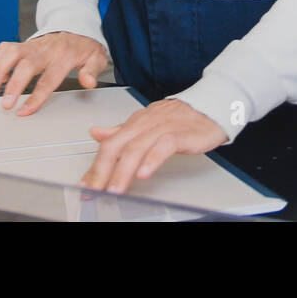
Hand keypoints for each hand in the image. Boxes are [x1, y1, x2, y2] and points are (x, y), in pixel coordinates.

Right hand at [0, 32, 108, 115]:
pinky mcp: (24, 44)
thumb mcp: (97, 58)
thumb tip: (89, 83)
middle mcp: (46, 50)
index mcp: (64, 57)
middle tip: (5, 103)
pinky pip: (7, 48)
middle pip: (27, 66)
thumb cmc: (84, 48)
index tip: (23, 111)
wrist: (76, 29)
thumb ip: (93, 71)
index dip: (35, 97)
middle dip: (14, 85)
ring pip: (11, 53)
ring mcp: (33, 45)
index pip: (48, 79)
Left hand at [80, 99, 227, 193]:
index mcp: (135, 122)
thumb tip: (96, 133)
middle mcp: (145, 124)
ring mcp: (162, 128)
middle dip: (103, 170)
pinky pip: (163, 146)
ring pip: (137, 148)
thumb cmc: (180, 118)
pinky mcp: (181, 134)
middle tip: (94, 190)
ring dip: (123, 171)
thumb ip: (121, 131)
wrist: (211, 107)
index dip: (96, 166)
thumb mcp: (146, 123)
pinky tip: (144, 173)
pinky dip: (152, 160)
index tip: (85, 185)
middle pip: (118, 146)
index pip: (109, 145)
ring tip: (114, 189)